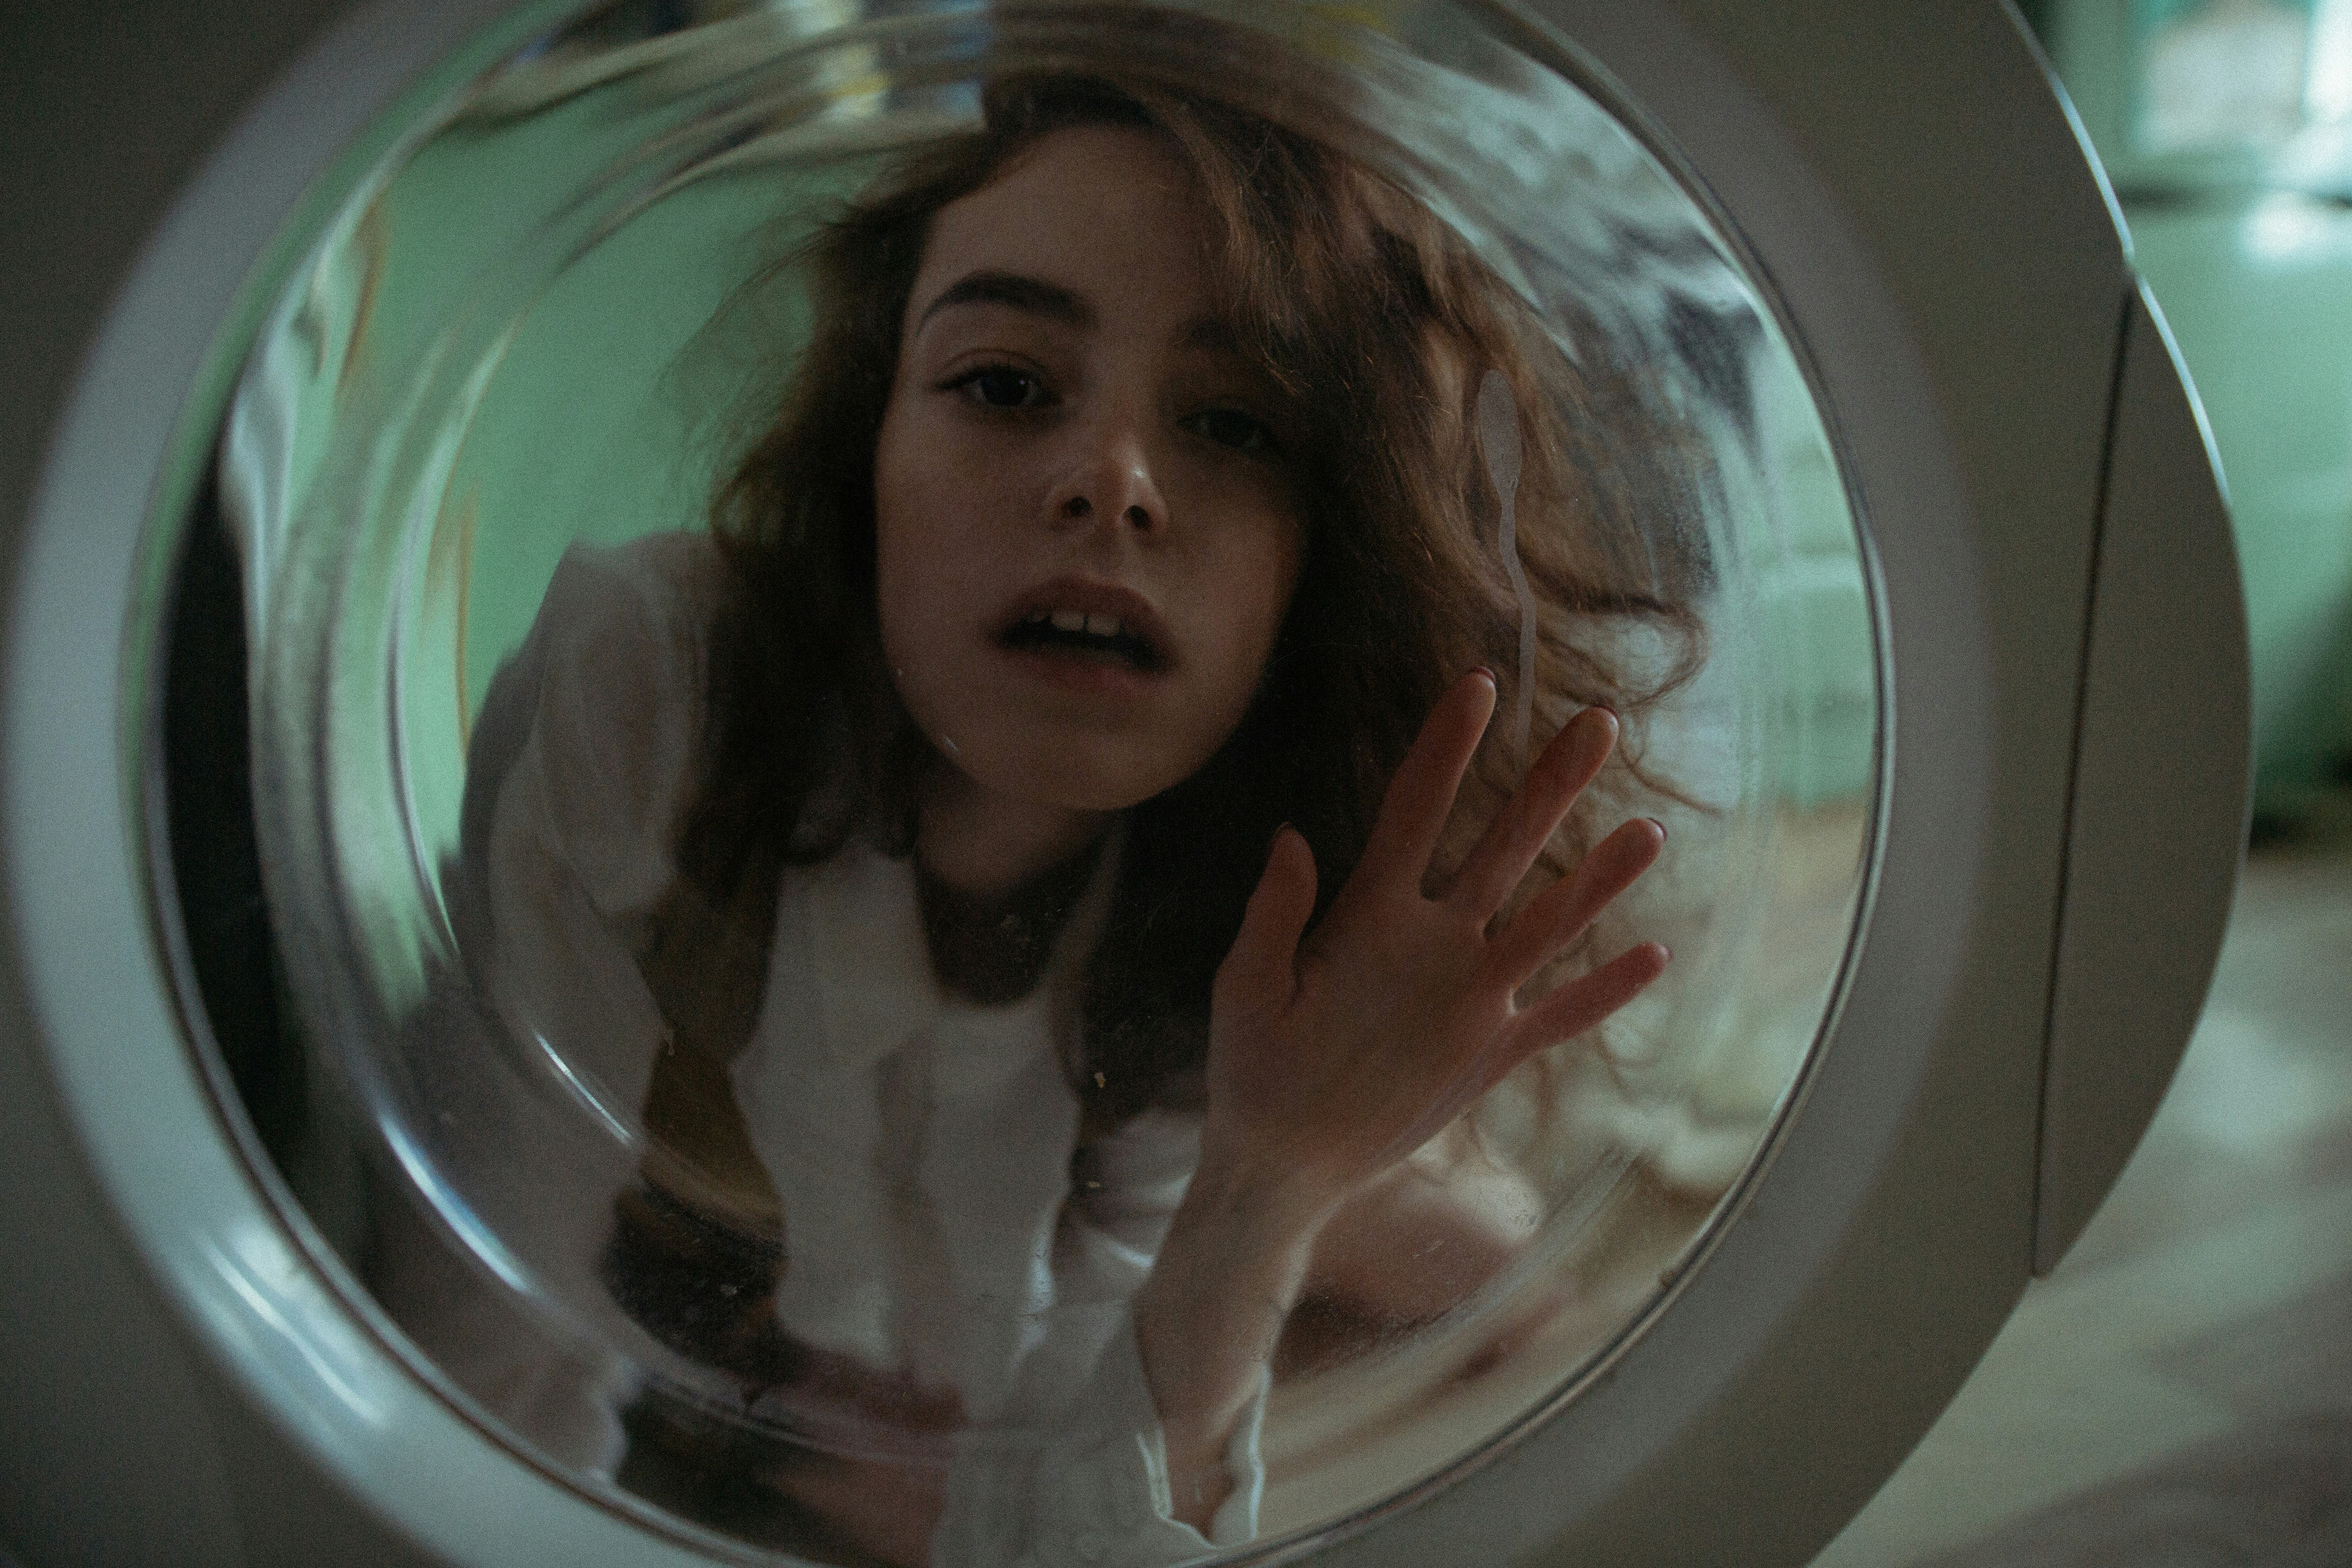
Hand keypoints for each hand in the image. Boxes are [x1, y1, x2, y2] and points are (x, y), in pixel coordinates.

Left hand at [1133, 670, 1665, 1522]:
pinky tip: (1653, 955)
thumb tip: (1289, 835)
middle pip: (1503, 844)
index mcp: (1369, 913)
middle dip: (1549, 784)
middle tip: (1597, 721)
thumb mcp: (1245, 988)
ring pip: (1548, 921)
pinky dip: (1605, 992)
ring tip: (1647, 829)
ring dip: (1597, 880)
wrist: (1279, 1159)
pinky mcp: (1488, 1053)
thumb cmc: (1249, 1069)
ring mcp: (1469, 994)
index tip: (1477, 684)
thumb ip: (1272, 915)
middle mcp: (1432, 938)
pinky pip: (1560, 1016)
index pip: (1416, 810)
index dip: (1446, 748)